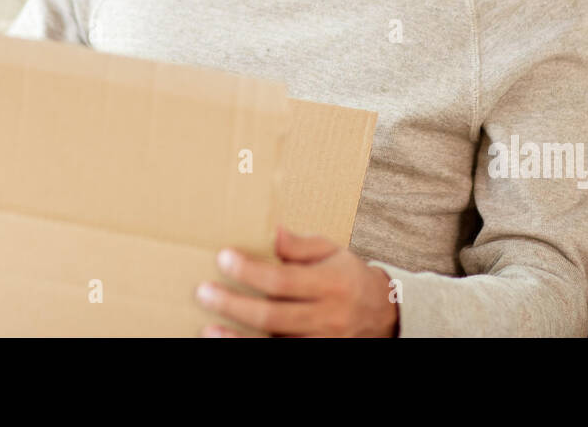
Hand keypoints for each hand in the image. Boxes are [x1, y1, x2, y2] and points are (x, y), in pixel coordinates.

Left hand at [196, 226, 398, 336]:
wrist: (384, 314)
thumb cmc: (348, 276)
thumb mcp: (330, 251)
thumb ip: (299, 245)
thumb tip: (271, 229)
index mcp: (330, 284)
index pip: (283, 280)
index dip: (250, 270)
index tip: (223, 257)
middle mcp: (328, 317)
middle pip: (273, 315)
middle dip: (234, 305)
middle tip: (203, 292)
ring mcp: (324, 342)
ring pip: (275, 344)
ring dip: (238, 339)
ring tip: (208, 329)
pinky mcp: (319, 356)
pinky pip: (281, 357)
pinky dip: (254, 350)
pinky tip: (230, 343)